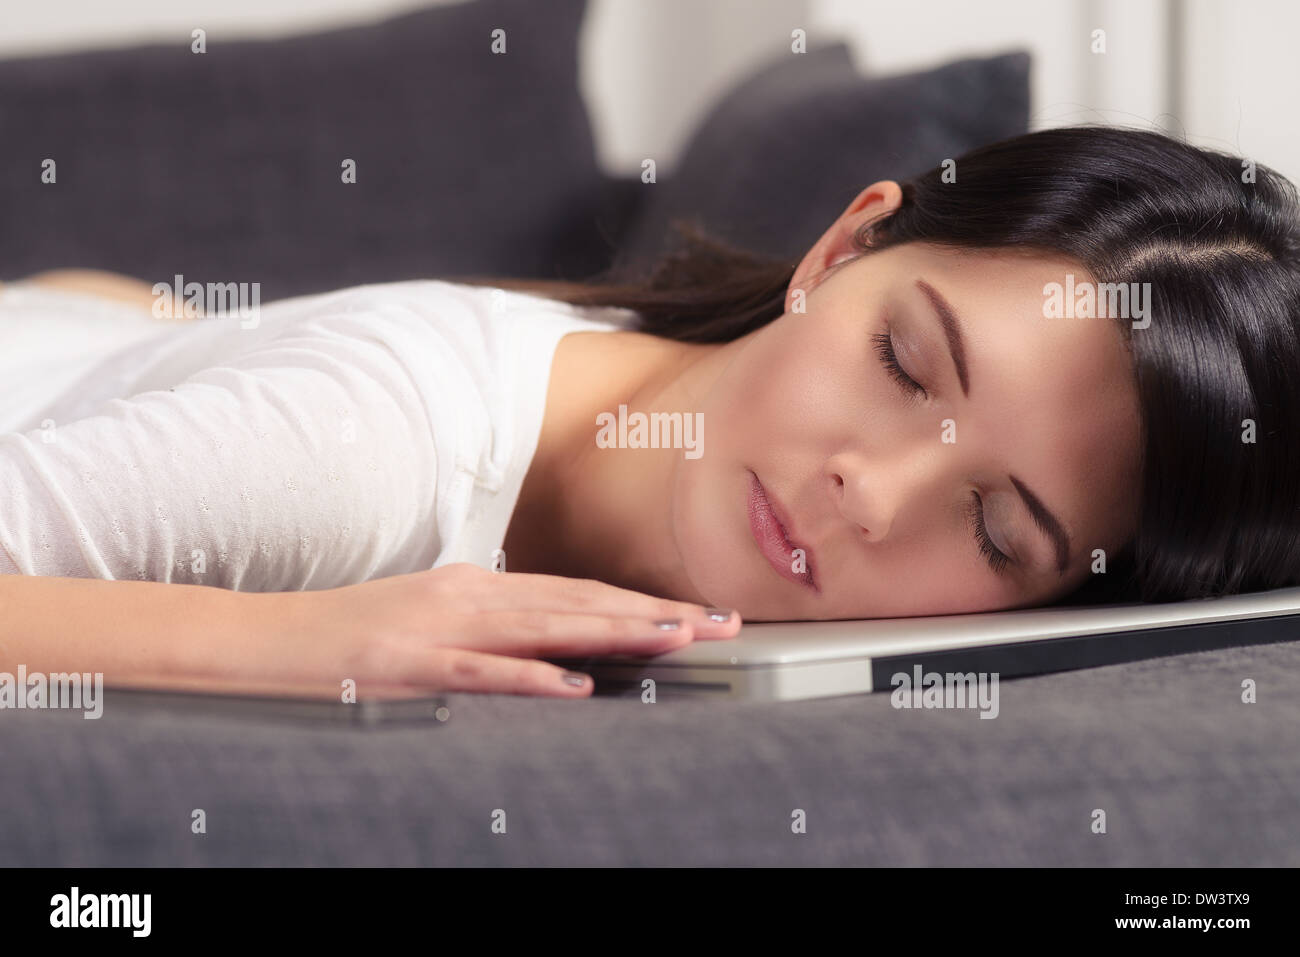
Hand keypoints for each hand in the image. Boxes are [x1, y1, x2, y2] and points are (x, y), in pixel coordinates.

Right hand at [257, 563, 740, 697]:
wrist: (265, 641)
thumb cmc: (352, 635)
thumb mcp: (433, 619)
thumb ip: (493, 627)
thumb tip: (556, 645)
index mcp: (478, 586)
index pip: (577, 592)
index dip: (640, 601)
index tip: (697, 612)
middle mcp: (469, 596)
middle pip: (577, 603)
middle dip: (653, 614)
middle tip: (718, 623)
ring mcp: (439, 628)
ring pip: (544, 628)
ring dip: (615, 634)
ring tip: (674, 639)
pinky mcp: (408, 665)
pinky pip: (479, 675)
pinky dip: (529, 679)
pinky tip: (573, 687)